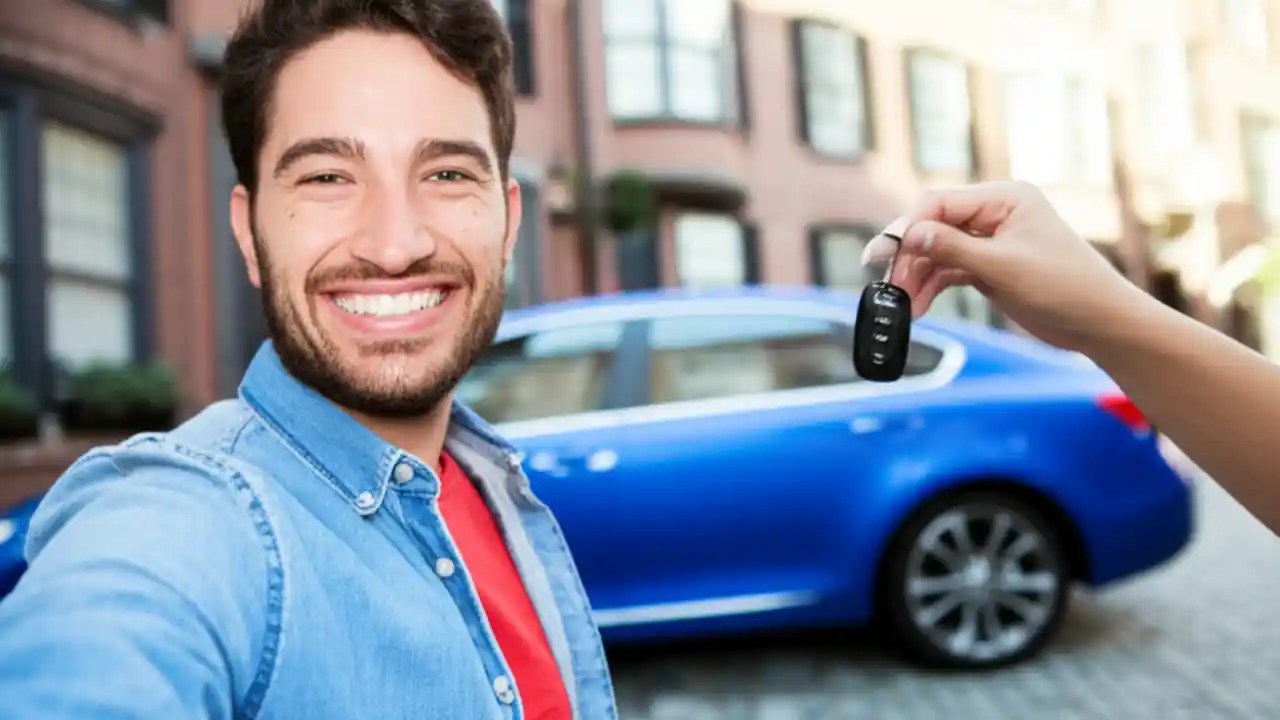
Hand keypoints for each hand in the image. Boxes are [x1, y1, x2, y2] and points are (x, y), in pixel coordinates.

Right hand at [862, 181, 1148, 352]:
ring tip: (904, 308)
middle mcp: (995, 213)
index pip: (939, 204)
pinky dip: (932, 287)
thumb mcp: (1002, 267)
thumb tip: (908, 235)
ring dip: (918, 278)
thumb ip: (951, 248)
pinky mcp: (990, 265)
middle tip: (887, 286)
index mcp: (1004, 198)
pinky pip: (950, 270)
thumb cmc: (1064, 287)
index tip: (881, 255)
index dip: (907, 228)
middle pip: (934, 227)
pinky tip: (918, 307)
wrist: (1099, 322)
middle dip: (909, 258)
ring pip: (938, 252)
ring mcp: (991, 240)